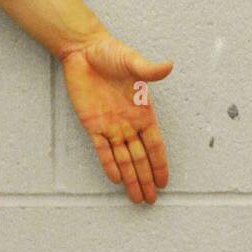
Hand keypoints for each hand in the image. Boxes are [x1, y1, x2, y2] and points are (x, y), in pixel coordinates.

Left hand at [61, 33, 172, 203]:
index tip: (165, 183)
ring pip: (122, 158)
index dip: (160, 164)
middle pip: (140, 158)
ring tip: (137, 198)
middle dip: (146, 179)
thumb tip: (169, 65)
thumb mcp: (131, 61)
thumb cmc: (110, 53)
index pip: (155, 145)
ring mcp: (110, 125)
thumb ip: (149, 69)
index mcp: (143, 112)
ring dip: (130, 178)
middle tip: (151, 201)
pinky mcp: (91, 122)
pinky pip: (102, 148)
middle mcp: (128, 123)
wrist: (83, 50)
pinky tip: (116, 179)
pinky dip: (109, 164)